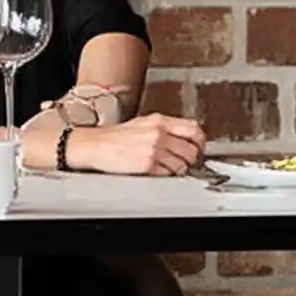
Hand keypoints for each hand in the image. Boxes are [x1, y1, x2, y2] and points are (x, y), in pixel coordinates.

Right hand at [70, 113, 205, 175]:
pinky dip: (167, 174)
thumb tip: (182, 137)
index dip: (200, 141)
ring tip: (172, 168)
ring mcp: (154, 148)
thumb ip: (163, 128)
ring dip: (181, 169)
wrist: (94, 145)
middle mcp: (159, 133)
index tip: (199, 147)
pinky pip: (168, 172)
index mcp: (159, 121)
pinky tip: (159, 171)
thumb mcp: (141, 123)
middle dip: (193, 158)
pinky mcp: (147, 164)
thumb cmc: (114, 137)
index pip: (193, 128)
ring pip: (183, 163)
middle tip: (189, 162)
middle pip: (192, 148)